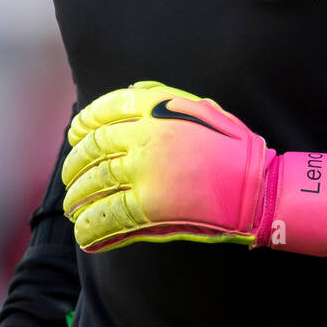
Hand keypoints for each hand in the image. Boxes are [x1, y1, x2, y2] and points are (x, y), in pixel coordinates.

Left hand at [62, 79, 326, 256]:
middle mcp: (144, 136)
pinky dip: (90, 228)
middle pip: (93, 149)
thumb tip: (132, 90)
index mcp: (155, 110)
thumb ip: (163, 98)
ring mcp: (144, 171)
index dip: (84, 123)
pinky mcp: (148, 206)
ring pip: (94, 183)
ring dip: (78, 198)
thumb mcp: (200, 107)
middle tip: (70, 178)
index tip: (75, 133)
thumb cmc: (234, 148)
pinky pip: (106, 217)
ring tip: (74, 208)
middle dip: (75, 165)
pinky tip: (85, 236)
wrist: (257, 186)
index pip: (104, 111)